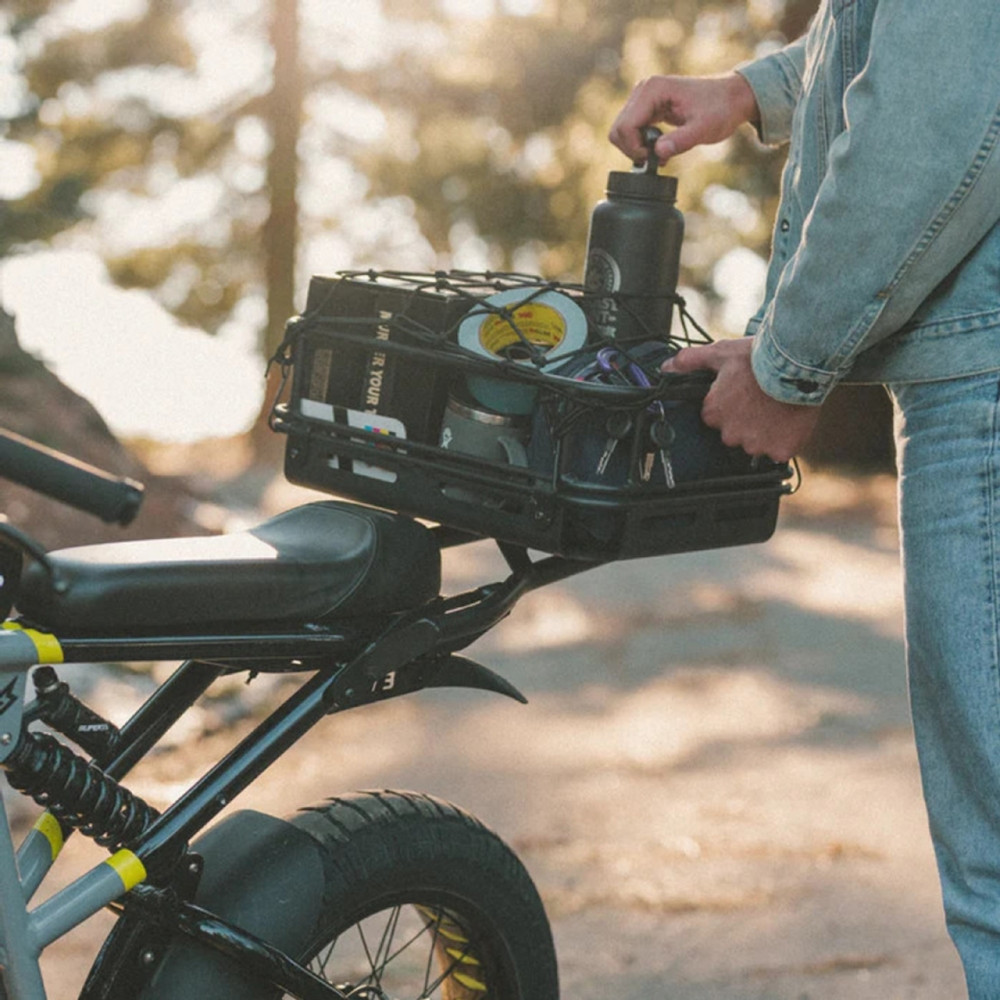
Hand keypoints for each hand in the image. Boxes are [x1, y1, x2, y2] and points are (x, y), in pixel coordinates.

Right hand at [609, 73, 759, 164]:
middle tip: (656, 158)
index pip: (625, 126)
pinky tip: (660, 148)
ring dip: (636, 148)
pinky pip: (631, 130)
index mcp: (653, 89)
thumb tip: (657, 154)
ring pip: (621, 131)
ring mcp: (643, 98)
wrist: (731, 97)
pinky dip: (640, 144)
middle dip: (633, 150)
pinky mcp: (647, 107)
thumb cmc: (721, 109)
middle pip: (618, 129)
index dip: (635, 149)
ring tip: (660, 153)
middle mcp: (643, 90)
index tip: (655, 158)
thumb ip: (680, 141)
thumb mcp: (704, 128)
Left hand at [663, 338, 820, 462]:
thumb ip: (691, 362)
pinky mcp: (779, 451)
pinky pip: (779, 452)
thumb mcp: (720, 353)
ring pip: (757, 444)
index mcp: (713, 413)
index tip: (741, 394)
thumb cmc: (758, 358)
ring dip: (765, 432)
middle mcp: (730, 434)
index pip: (715, 418)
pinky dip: (785, 441)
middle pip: (734, 433)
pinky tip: (789, 422)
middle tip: (760, 400)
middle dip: (745, 421)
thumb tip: (666, 367)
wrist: (797, 364)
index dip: (729, 406)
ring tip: (776, 408)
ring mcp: (756, 444)